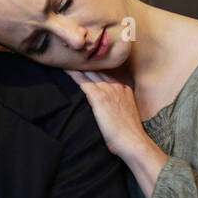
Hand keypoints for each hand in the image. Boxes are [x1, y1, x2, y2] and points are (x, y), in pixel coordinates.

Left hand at [66, 69, 167, 196]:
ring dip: (76, 66)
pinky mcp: (99, 97)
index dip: (93, 69)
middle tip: (70, 55)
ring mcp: (108, 90)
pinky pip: (82, 82)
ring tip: (65, 58)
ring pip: (88, 74)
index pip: (105, 74)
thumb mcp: (124, 116)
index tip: (83, 63)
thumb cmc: (128, 136)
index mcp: (124, 90)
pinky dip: (73, 74)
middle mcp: (117, 86)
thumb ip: (115, 108)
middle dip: (84, 64)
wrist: (133, 141)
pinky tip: (64, 69)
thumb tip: (106, 113)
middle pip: (96, 71)